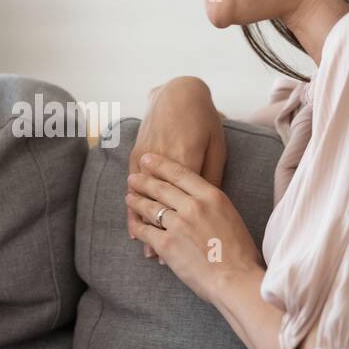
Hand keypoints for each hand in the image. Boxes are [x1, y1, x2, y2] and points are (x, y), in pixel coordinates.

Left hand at [126, 152, 262, 303]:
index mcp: (212, 196)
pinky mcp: (167, 244)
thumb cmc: (240, 253)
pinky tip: (132, 223)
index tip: (149, 159)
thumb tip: (199, 199)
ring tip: (129, 197)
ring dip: (136, 201)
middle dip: (143, 181)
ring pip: (150, 207)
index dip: (161, 165)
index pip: (180, 173)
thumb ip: (212, 204)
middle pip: (161, 187)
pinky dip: (136, 225)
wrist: (236, 279)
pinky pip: (145, 230)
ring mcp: (178, 224)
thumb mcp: (231, 217)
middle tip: (133, 177)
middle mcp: (193, 206)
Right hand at [128, 77, 226, 259]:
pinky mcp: (136, 151)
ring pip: (140, 194)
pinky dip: (132, 202)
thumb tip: (208, 205)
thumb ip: (211, 176)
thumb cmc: (204, 120)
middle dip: (156, 230)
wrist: (179, 92)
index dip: (181, 227)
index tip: (183, 248)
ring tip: (142, 243)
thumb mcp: (217, 148)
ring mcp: (145, 155)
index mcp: (187, 158)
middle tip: (157, 257)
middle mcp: (162, 159)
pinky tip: (133, 218)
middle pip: (157, 202)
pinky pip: (131, 182)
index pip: (182, 200)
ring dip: (139, 220)